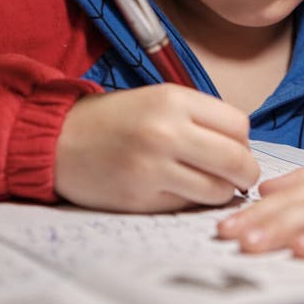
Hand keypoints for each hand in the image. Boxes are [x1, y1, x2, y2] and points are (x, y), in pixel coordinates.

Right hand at [55, 84, 259, 211]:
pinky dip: (191, 201)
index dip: (242, 140)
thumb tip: (241, 146)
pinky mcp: (142, 199)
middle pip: (237, 161)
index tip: (235, 147)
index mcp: (173, 99)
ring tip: (208, 183)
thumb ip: (199, 116)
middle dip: (245, 173)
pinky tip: (178, 190)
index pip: (238, 125)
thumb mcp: (158, 98)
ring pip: (218, 190)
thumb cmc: (114, 118)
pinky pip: (188, 206)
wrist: (59, 140)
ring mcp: (154, 168)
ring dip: (221, 191)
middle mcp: (166, 132)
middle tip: (239, 176)